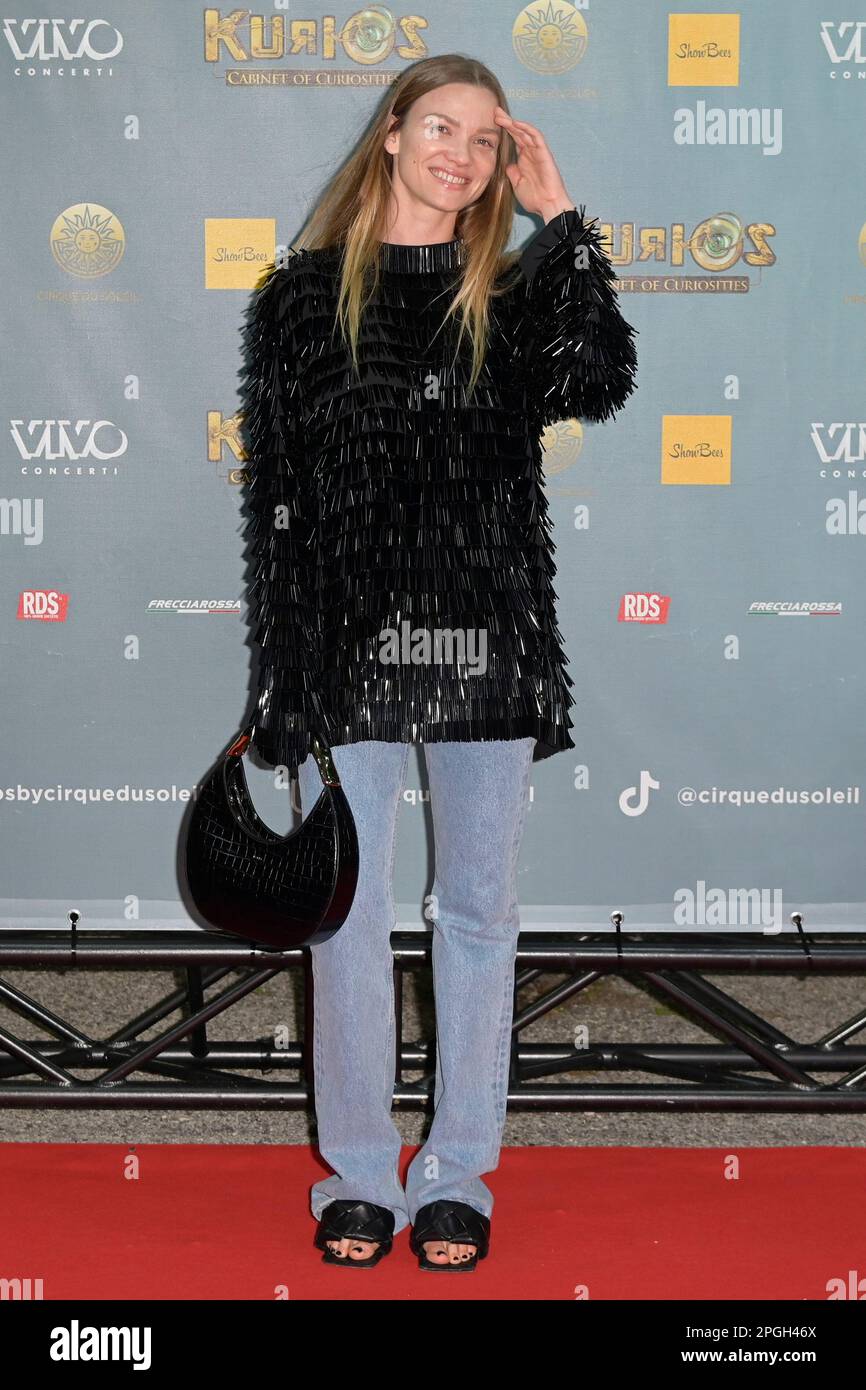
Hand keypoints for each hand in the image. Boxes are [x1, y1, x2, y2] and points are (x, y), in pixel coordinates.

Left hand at [494, 107, 575, 222]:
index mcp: (524, 159)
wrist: (548, 205)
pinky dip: (527, 129)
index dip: (504, 130)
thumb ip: (512, 172)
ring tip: (500, 115)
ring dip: (513, 122)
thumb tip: (507, 165)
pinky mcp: (545, 153)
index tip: (491, 123)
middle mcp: (531, 153)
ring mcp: (538, 152)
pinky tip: (516, 123)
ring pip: (525, 132)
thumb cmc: (535, 198)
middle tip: (494, 111)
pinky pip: (536, 137)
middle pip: (518, 132)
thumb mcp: (517, 184)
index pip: (513, 139)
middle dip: (506, 121)